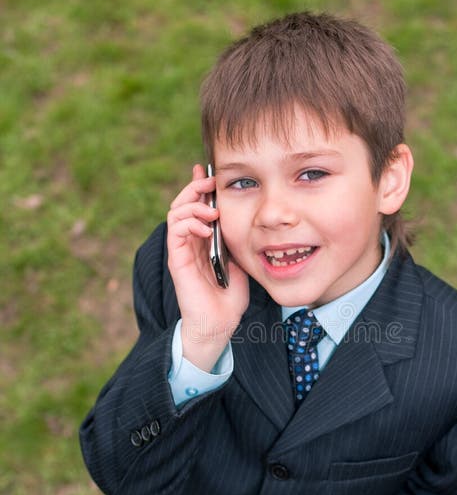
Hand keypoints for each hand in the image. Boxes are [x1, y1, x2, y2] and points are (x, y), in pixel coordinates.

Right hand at [167, 164, 248, 369]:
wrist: (219, 324)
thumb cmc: (229, 298)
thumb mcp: (239, 261)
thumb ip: (236, 239)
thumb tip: (242, 217)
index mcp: (203, 239)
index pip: (196, 205)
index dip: (199, 186)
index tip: (209, 171)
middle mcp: (189, 242)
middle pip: (182, 203)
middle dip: (195, 187)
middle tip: (210, 181)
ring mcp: (182, 250)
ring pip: (176, 212)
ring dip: (193, 204)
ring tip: (212, 209)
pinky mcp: (178, 260)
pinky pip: (175, 231)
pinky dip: (189, 222)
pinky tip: (207, 227)